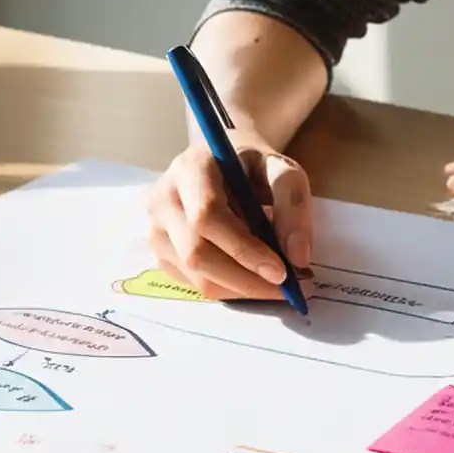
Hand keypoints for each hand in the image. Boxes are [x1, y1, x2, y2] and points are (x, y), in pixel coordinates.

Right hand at [147, 128, 312, 299]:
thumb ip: (293, 205)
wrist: (225, 163)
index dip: (244, 249)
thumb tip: (298, 257)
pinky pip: (193, 284)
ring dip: (240, 289)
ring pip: (194, 276)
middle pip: (196, 253)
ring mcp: (155, 228)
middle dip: (245, 279)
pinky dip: (228, 289)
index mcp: (190, 169)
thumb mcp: (281, 171)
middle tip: (285, 288)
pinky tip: (251, 278)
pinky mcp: (160, 252)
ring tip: (273, 284)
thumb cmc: (253, 167)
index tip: (281, 271)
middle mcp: (162, 199)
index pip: (207, 216)